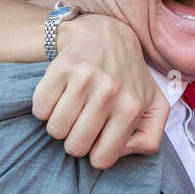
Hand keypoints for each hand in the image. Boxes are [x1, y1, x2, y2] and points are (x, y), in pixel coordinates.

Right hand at [32, 14, 168, 166]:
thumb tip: (122, 152)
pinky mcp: (61, 67)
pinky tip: (59, 97)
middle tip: (83, 124)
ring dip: (60, 125)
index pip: (102, 159)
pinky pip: (40, 108)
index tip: (99, 139)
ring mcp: (84, 78)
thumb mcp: (154, 107)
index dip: (97, 154)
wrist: (109, 34)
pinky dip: (45, 109)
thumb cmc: (130, 78)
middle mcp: (109, 92)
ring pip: (55, 129)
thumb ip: (150, 139)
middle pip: (75, 146)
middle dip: (76, 141)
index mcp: (131, 107)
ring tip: (72, 110)